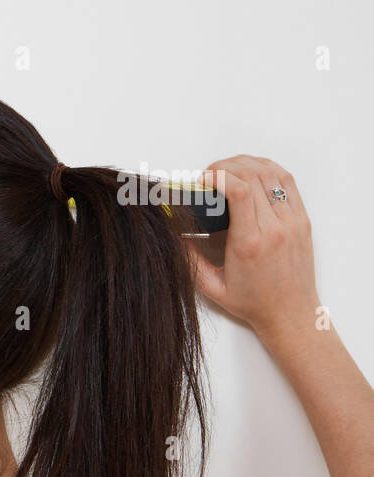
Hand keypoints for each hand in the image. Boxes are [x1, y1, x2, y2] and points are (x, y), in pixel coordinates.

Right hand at [186, 155, 320, 343]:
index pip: (239, 191)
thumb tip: (174, 232)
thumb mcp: (212, 286)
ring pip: (271, 173)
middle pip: (253, 175)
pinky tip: (253, 170)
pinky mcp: (302, 219)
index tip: (202, 179)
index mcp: (250, 243)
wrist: (291, 313)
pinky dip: (268, 168)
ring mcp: (292, 221)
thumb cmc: (254, 302)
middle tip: (210, 174)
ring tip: (228, 169)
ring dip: (247, 163)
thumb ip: (190, 259)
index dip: (217, 175)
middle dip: (226, 166)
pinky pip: (287, 182)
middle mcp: (274, 228)